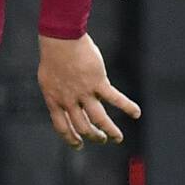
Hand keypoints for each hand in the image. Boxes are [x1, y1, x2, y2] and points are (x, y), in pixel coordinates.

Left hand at [37, 33, 140, 148]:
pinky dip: (127, 107)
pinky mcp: (98, 82)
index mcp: (54, 100)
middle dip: (93, 136)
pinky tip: (136, 113)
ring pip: (99, 119)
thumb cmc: (53, 54)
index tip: (79, 145)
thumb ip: (56, 92)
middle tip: (102, 139)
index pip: (62, 127)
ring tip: (118, 138)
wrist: (60, 39)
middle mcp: (69, 100)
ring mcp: (84, 92)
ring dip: (110, 131)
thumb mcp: (48, 78)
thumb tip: (63, 101)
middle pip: (82, 127)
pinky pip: (115, 99)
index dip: (71, 138)